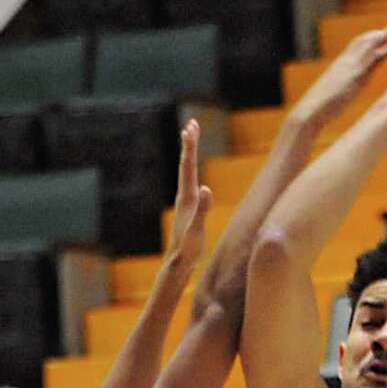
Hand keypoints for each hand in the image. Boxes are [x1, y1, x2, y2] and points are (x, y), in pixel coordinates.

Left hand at [163, 120, 212, 274]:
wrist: (179, 263)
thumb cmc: (189, 248)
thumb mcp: (197, 230)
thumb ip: (203, 210)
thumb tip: (207, 189)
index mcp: (187, 197)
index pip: (188, 167)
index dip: (190, 148)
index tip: (189, 128)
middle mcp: (184, 196)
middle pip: (186, 164)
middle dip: (189, 144)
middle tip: (192, 124)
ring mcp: (185, 202)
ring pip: (187, 172)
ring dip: (190, 154)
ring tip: (191, 138)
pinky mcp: (188, 208)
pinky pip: (190, 182)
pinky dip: (192, 170)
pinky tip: (194, 171)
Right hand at [295, 17, 386, 131]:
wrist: (311, 109)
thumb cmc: (321, 106)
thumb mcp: (334, 92)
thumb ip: (342, 85)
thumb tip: (342, 88)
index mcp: (344, 62)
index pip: (362, 45)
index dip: (377, 38)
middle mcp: (349, 58)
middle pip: (371, 37)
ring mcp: (354, 63)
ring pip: (376, 40)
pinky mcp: (359, 72)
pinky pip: (379, 55)